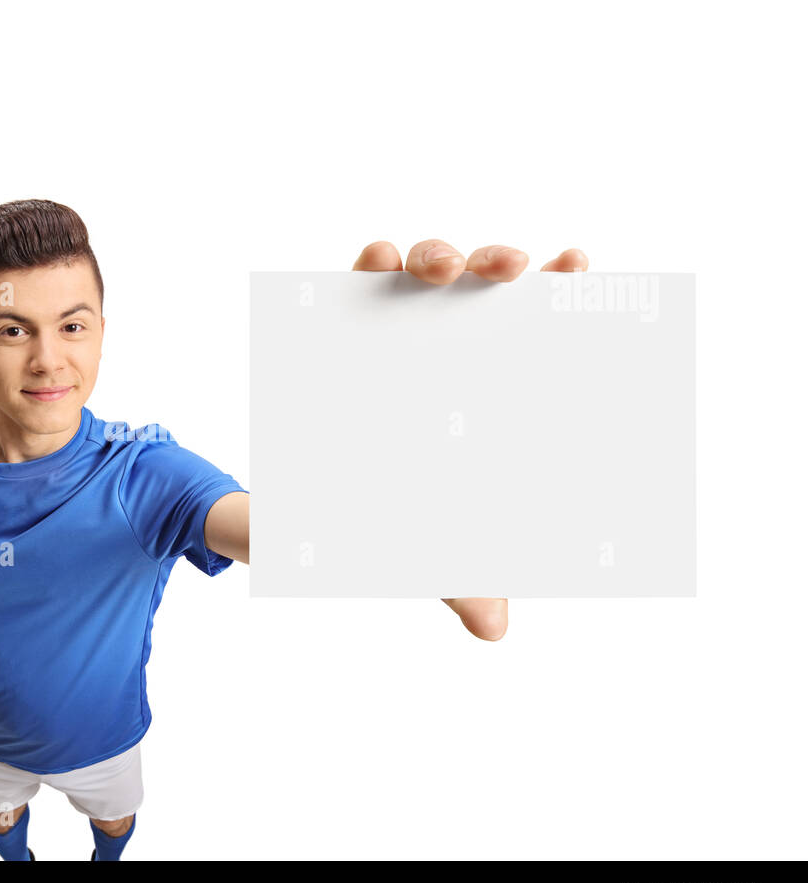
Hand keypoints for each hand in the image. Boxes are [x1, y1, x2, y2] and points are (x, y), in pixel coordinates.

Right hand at [352, 239, 589, 640]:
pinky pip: (360, 279)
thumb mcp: (428, 549)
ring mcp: (399, 332)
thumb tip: (494, 628)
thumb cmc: (387, 523)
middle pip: (486, 287)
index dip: (561, 292)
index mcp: (488, 390)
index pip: (534, 331)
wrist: (303, 521)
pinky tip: (378, 260)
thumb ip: (464, 576)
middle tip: (509, 269)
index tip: (579, 267)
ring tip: (440, 271)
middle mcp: (451, 350)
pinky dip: (371, 261)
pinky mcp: (345, 327)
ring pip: (428, 269)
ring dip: (440, 253)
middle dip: (501, 261)